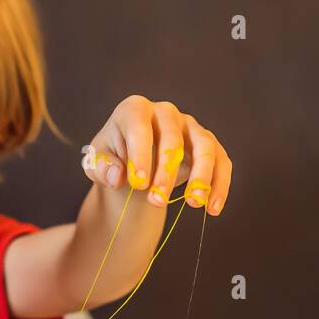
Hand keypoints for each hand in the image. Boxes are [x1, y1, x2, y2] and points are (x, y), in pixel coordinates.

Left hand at [82, 96, 232, 214]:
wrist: (134, 162)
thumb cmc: (114, 157)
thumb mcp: (97, 162)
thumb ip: (101, 168)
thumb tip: (118, 176)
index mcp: (135, 110)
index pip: (139, 126)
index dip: (140, 154)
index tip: (138, 183)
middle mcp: (165, 113)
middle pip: (172, 137)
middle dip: (166, 172)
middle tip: (157, 201)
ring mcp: (190, 127)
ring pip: (204, 146)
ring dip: (201, 176)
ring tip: (193, 204)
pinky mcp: (207, 144)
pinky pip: (221, 161)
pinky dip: (219, 185)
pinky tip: (212, 208)